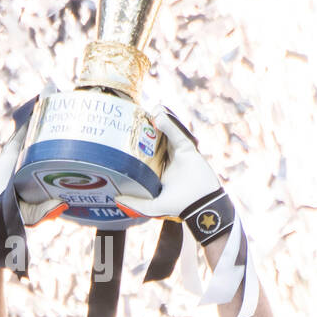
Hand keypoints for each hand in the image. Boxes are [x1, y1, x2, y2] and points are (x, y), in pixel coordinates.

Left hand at [117, 108, 233, 244]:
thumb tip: (116, 198)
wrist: (200, 206)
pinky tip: (159, 116)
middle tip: (139, 115)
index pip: (147, 150)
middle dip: (150, 125)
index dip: (139, 139)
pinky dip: (169, 124)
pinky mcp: (188, 149)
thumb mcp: (152, 206)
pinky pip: (177, 134)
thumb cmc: (178, 206)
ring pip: (169, 131)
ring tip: (151, 110)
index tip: (128, 130)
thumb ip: (135, 202)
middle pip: (158, 137)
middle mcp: (169, 158)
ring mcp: (179, 153)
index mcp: (160, 169)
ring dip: (161, 119)